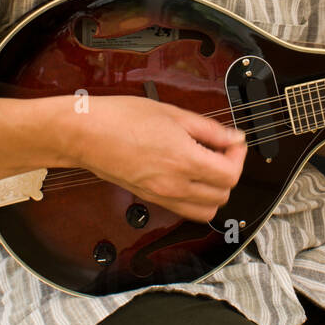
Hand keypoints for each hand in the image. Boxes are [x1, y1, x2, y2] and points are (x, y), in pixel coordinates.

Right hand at [68, 95, 247, 221]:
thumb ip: (209, 129)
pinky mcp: (150, 199)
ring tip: (208, 167)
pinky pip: (185, 210)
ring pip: (206, 211)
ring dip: (215, 191)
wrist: (85, 134)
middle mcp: (175, 185)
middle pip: (223, 195)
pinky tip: (190, 177)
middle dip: (230, 173)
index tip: (234, 143)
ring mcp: (161, 196)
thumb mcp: (173, 113)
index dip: (239, 157)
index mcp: (184, 160)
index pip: (230, 175)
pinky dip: (196, 199)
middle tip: (223, 151)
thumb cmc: (120, 118)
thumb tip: (233, 138)